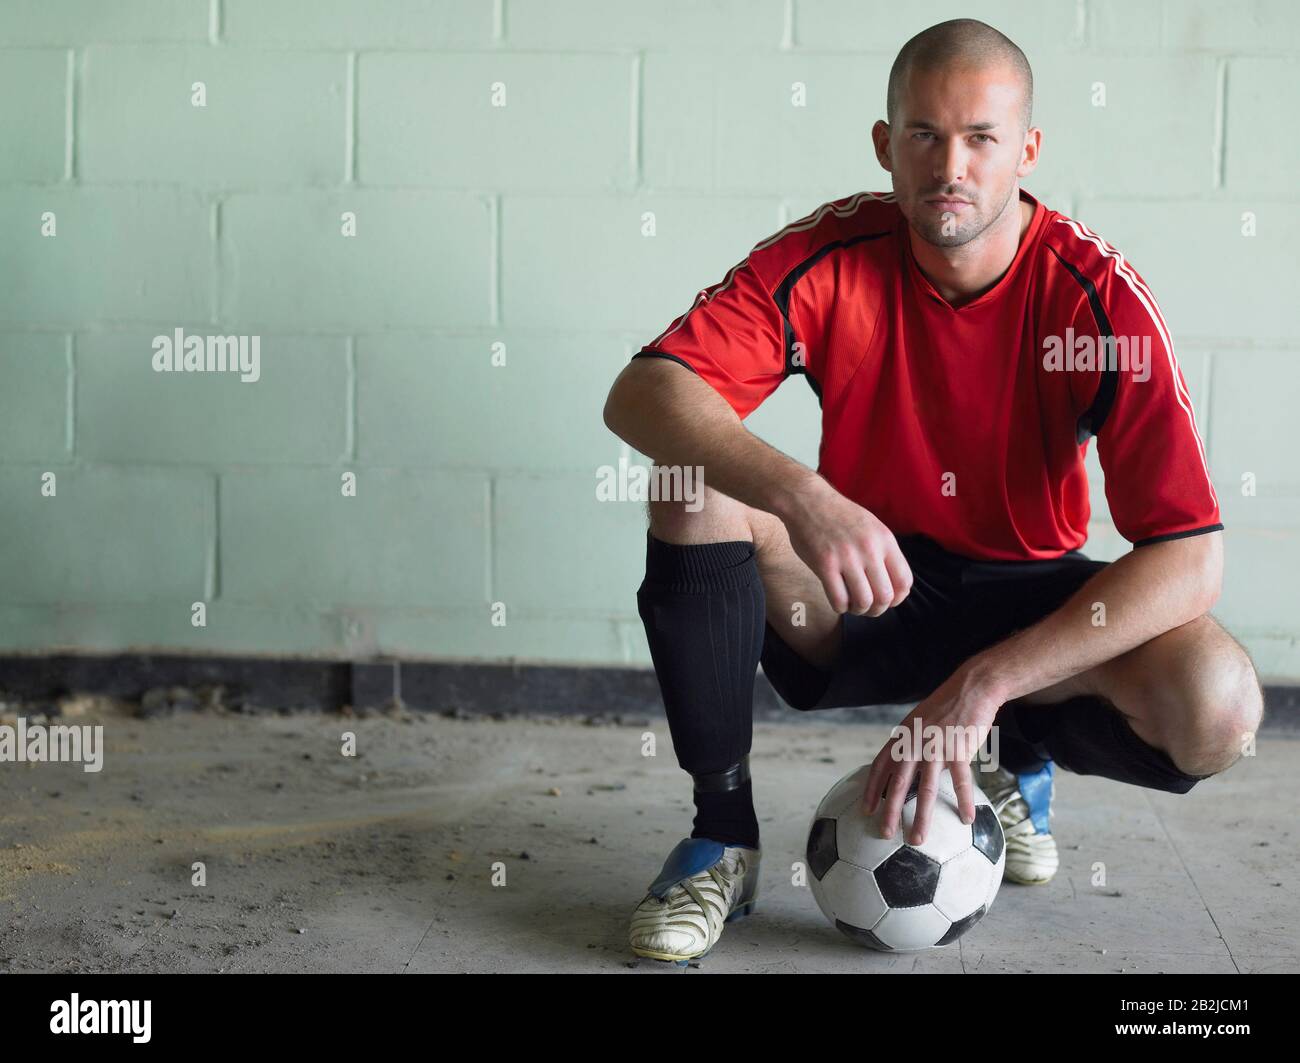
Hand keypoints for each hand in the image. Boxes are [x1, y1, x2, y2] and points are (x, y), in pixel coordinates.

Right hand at [782, 477, 912, 617]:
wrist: (808, 500)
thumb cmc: (839, 516)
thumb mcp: (872, 526)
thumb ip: (883, 552)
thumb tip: (893, 584)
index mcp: (885, 540)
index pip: (904, 581)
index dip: (897, 598)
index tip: (887, 600)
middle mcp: (869, 549)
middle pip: (885, 596)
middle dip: (877, 609)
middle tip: (868, 607)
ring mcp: (846, 557)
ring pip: (863, 601)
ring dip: (859, 610)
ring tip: (852, 605)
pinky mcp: (824, 565)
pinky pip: (839, 599)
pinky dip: (840, 607)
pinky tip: (838, 601)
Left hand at [861, 663, 1003, 844]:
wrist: (971, 687)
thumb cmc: (947, 706)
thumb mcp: (919, 721)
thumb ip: (912, 743)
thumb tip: (908, 767)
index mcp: (903, 736)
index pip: (881, 766)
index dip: (872, 788)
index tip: (866, 809)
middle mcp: (914, 743)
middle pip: (897, 782)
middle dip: (889, 810)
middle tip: (884, 833)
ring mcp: (936, 747)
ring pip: (925, 788)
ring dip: (921, 816)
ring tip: (918, 839)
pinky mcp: (959, 749)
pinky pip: (961, 781)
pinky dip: (964, 801)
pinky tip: (966, 819)